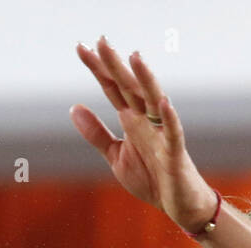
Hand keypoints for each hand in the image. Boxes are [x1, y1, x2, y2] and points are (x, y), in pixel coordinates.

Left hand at [71, 37, 215, 231]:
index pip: (112, 88)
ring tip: (134, 57)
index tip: (81, 48)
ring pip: (154, 101)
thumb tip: (74, 108)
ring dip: (145, 80)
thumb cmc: (151, 177)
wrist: (177, 204)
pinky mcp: (175, 153)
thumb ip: (96, 133)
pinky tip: (164, 102)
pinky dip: (170, 119)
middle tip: (101, 40)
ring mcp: (162, 134)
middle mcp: (147, 120)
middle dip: (115, 65)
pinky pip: (173, 133)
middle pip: (129, 88)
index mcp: (131, 119)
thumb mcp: (115, 156)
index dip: (98, 69)